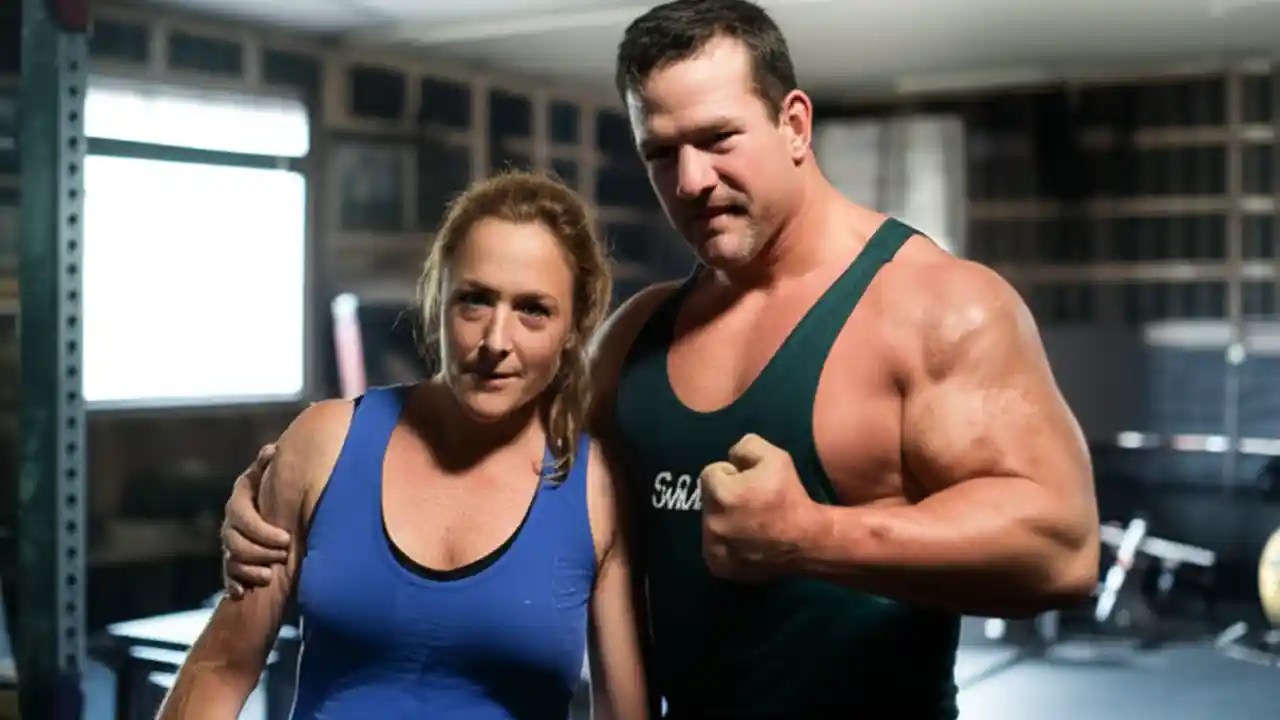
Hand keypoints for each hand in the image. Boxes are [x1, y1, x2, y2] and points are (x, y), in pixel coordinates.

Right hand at [221, 443, 289, 597]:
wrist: (283, 513)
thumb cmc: (281, 490)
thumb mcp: (274, 476)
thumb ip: (269, 465)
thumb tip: (272, 450)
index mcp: (240, 500)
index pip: (242, 517)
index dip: (262, 531)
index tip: (288, 539)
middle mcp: (231, 522)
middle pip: (235, 542)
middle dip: (260, 551)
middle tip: (286, 555)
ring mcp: (230, 543)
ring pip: (231, 560)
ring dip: (249, 570)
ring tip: (269, 576)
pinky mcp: (233, 563)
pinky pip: (228, 576)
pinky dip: (234, 585)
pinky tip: (242, 593)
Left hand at [699, 433, 816, 581]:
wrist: (808, 541)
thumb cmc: (791, 497)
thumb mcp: (775, 457)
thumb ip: (747, 446)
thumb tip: (732, 456)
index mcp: (721, 494)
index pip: (710, 474)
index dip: (731, 474)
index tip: (750, 483)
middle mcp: (712, 523)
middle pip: (709, 500)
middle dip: (725, 497)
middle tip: (752, 504)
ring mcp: (714, 548)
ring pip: (711, 524)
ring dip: (724, 520)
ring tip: (752, 524)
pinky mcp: (719, 566)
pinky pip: (714, 548)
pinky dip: (726, 544)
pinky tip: (747, 542)